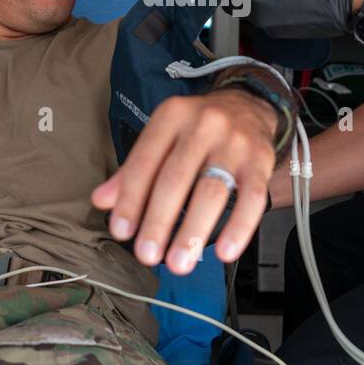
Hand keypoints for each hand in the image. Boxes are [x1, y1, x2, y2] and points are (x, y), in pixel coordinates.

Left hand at [91, 90, 278, 272]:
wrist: (248, 104)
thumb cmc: (199, 127)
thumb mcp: (163, 136)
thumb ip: (133, 169)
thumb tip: (102, 201)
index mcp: (172, 116)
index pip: (145, 161)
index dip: (130, 199)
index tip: (122, 231)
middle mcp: (204, 125)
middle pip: (176, 178)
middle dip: (158, 221)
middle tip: (147, 254)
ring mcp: (235, 143)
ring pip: (212, 191)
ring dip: (192, 231)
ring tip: (179, 261)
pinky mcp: (261, 161)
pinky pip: (252, 198)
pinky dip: (239, 228)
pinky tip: (225, 251)